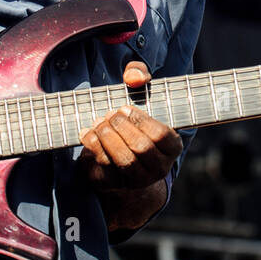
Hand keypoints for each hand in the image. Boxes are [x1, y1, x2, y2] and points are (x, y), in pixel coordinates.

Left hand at [79, 61, 181, 191]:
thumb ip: (139, 74)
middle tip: (111, 115)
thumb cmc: (132, 119)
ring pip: (124, 160)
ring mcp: (137, 180)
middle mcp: (158, 168)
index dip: (141, 120)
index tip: (125, 108)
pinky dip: (94, 147)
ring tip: (100, 122)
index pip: (161, 135)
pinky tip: (88, 133)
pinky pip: (105, 168)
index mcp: (172, 147)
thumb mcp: (139, 92)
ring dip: (108, 137)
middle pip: (141, 148)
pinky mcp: (115, 185)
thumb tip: (133, 78)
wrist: (117, 155)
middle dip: (121, 127)